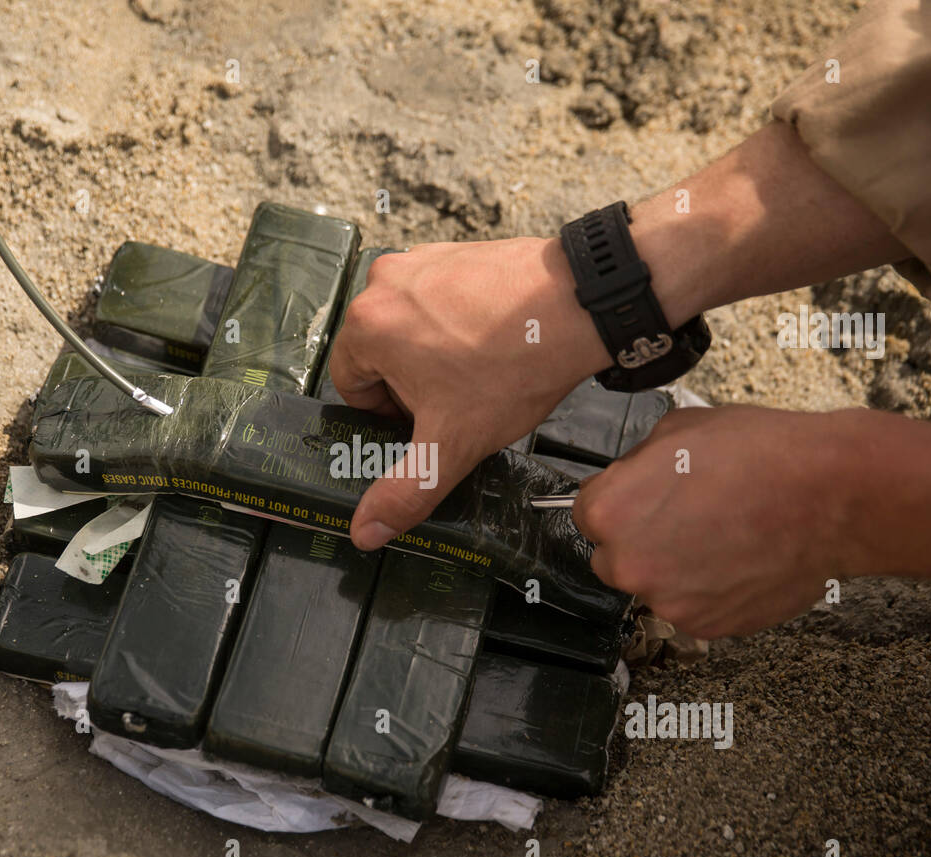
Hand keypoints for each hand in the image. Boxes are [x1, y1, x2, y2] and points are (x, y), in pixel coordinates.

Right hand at [328, 236, 608, 549]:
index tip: (426, 421)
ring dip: (434, 354)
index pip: (350, 385)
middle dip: (412, 384)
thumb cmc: (514, 366)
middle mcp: (384, 282)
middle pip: (379, 354)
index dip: (387, 415)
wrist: (580, 305)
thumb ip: (404, 490)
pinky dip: (457, 324)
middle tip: (458, 401)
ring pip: (409, 327)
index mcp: (366, 325)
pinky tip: (494, 344)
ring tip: (480, 373)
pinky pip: (439, 299)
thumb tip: (364, 531)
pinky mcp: (456, 250)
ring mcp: (422, 260)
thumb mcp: (453, 442)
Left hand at [572, 405, 854, 638]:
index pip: (584, 513)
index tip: (640, 498)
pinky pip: (693, 606)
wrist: (830, 495)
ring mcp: (668, 601)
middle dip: (639, 539)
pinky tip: (739, 557)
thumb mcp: (678, 430)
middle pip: (613, 557)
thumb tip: (632, 477)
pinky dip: (709, 589)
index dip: (617, 501)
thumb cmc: (761, 455)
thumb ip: (638, 463)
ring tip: (721, 535)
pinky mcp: (707, 626)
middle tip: (684, 517)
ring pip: (655, 585)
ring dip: (675, 567)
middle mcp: (629, 564)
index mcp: (610, 512)